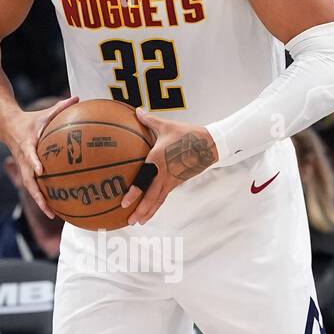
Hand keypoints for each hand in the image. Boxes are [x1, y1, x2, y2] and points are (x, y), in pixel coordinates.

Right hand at [7, 95, 78, 217]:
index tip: (41, 171)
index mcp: (27, 144)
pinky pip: (33, 186)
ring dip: (39, 201)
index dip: (34, 162)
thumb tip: (78, 98)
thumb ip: (60, 107)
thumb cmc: (30, 120)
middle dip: (37, 194)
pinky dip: (41, 197)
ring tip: (52, 215)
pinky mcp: (25, 171)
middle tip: (48, 207)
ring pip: (30, 187)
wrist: (7, 126)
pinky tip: (53, 208)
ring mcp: (23, 167)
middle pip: (28, 180)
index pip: (29, 154)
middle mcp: (24, 159)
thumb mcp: (44, 112)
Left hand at [120, 109, 217, 225]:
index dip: (134, 193)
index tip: (124, 203)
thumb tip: (136, 111)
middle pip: (151, 197)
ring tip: (138, 222)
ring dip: (148, 212)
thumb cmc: (186, 134)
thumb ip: (149, 120)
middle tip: (130, 222)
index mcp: (158, 160)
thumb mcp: (166, 126)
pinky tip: (150, 211)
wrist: (209, 145)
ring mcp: (172, 180)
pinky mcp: (177, 183)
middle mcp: (164, 174)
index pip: (144, 180)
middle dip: (140, 210)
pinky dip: (156, 205)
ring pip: (158, 200)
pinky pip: (164, 196)